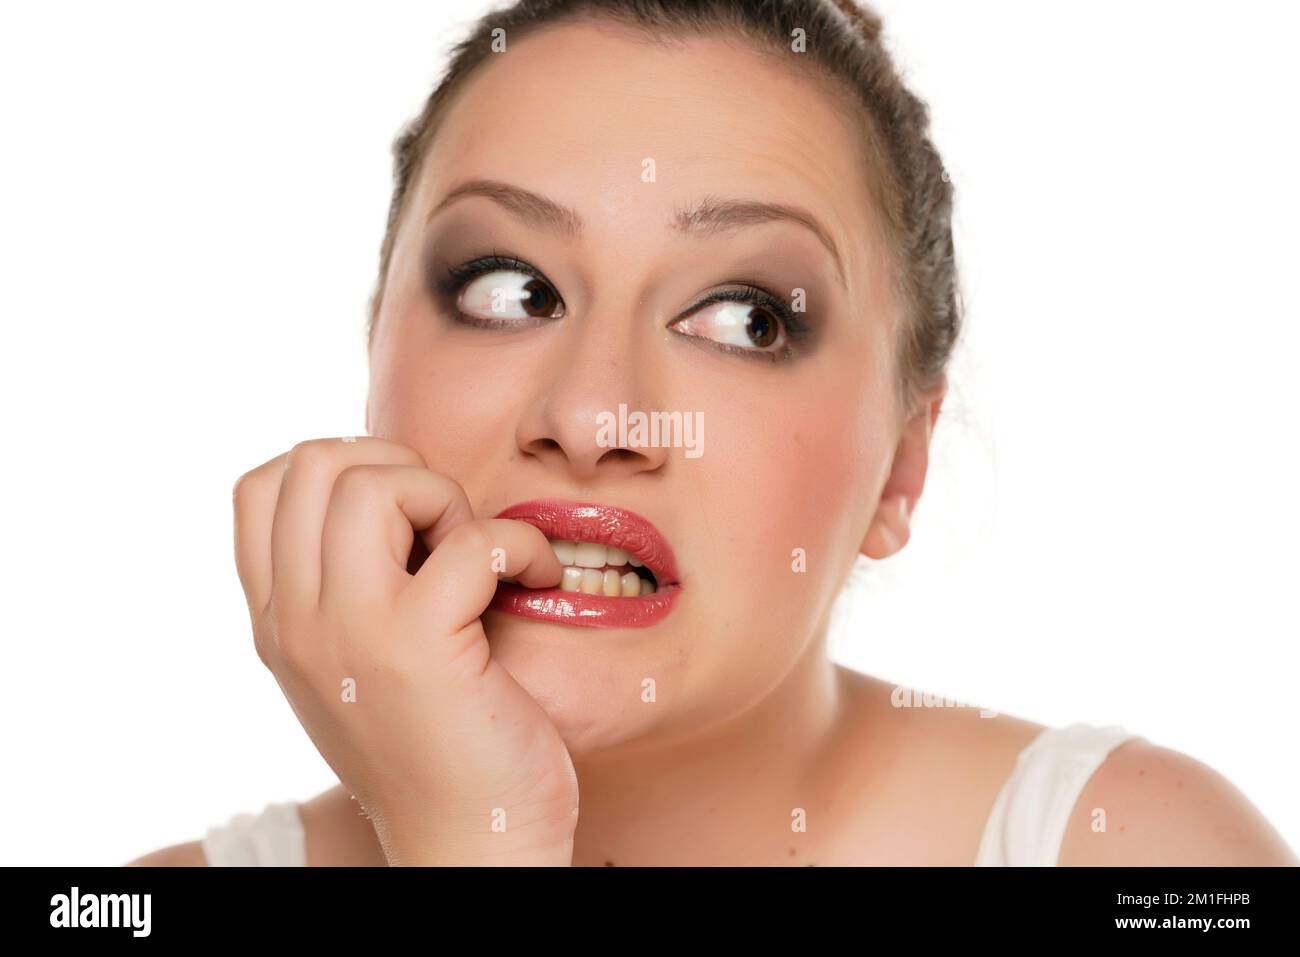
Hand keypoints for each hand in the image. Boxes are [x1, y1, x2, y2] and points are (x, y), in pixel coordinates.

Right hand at [231, 436, 577, 864]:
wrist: (470, 844)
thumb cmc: (435, 751)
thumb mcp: (357, 666)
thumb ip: (343, 591)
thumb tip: (382, 493)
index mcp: (278, 623)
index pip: (261, 486)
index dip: (340, 467)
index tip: (402, 514)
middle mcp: (296, 623)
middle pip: (315, 462)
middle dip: (398, 469)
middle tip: (446, 529)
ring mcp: (349, 631)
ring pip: (371, 482)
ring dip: (447, 498)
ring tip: (481, 555)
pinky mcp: (419, 645)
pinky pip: (472, 540)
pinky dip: (521, 543)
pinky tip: (537, 579)